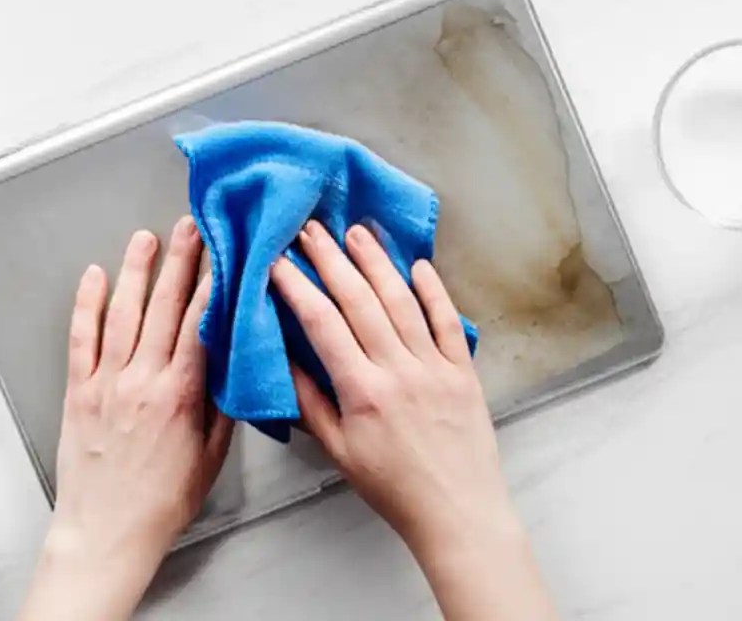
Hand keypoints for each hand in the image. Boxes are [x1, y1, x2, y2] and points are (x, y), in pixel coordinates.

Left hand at [19, 217, 233, 620]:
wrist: (107, 531)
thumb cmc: (162, 501)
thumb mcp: (212, 457)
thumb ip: (224, 406)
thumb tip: (235, 363)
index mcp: (181, 395)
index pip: (202, 324)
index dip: (214, 283)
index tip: (225, 253)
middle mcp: (143, 380)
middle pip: (166, 307)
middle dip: (181, 262)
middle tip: (191, 227)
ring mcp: (107, 382)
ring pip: (124, 313)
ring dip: (136, 271)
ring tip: (146, 238)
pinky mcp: (78, 391)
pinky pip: (82, 337)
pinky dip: (87, 304)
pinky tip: (94, 277)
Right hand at [272, 221, 554, 620]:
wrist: (457, 511)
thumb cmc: (393, 488)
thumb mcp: (339, 453)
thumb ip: (310, 403)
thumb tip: (285, 360)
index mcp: (363, 392)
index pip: (323, 325)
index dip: (297, 288)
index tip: (278, 261)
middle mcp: (399, 371)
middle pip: (360, 301)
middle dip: (331, 260)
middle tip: (311, 229)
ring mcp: (435, 368)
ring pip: (402, 302)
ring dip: (377, 263)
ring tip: (357, 232)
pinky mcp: (463, 371)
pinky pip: (447, 322)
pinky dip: (434, 291)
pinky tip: (418, 266)